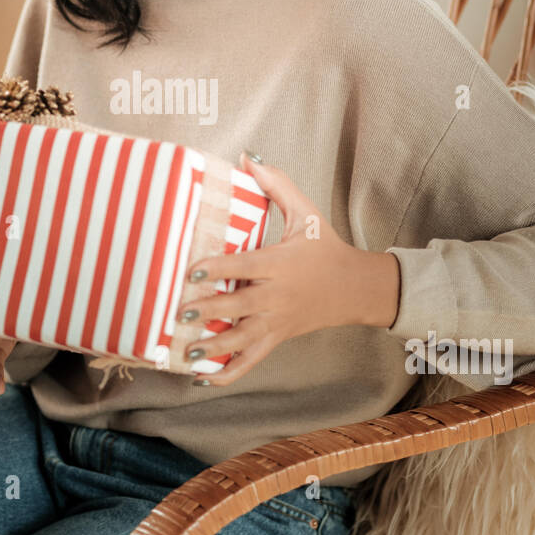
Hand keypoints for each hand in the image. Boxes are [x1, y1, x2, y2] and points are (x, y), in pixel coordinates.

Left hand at [180, 151, 400, 386]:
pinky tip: (201, 377)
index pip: (245, 266)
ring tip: (186, 352)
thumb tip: (247, 157)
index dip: (217, 268)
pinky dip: (227, 372)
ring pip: (243, 339)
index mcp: (280, 264)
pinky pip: (251, 360)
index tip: (191, 271)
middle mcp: (276, 296)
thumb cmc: (326, 247)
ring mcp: (277, 321)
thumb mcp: (306, 213)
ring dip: (215, 347)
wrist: (356, 288)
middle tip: (179, 314)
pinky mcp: (277, 338)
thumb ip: (276, 185)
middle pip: (240, 306)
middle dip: (209, 311)